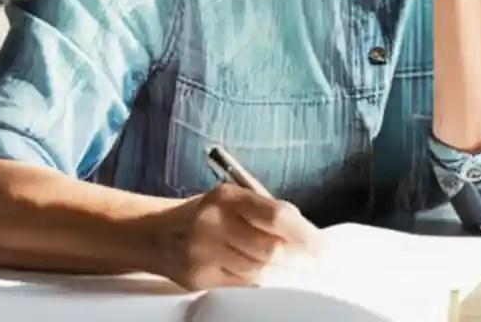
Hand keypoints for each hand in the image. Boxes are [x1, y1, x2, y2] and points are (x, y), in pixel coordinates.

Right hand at [147, 183, 321, 290]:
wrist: (155, 234)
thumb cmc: (205, 215)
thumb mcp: (232, 199)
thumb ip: (265, 212)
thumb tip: (308, 233)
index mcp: (227, 197)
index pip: (276, 215)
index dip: (305, 234)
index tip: (324, 246)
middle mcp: (213, 223)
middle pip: (270, 248)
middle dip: (300, 259)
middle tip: (318, 264)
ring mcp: (204, 253)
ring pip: (259, 270)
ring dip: (285, 273)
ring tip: (300, 272)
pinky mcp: (199, 278)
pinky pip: (242, 284)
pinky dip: (262, 282)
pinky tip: (274, 278)